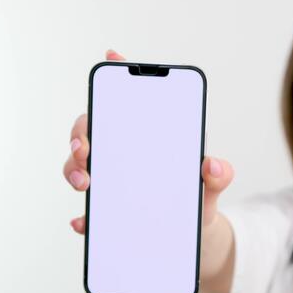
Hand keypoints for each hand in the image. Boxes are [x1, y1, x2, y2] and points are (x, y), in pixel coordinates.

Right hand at [63, 49, 233, 233]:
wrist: (196, 236)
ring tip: (84, 183)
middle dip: (81, 134)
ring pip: (77, 166)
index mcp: (146, 139)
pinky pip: (87, 212)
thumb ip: (220, 175)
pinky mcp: (106, 213)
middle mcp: (121, 154)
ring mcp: (109, 182)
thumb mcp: (213, 186)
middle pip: (90, 131)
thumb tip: (212, 165)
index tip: (113, 56)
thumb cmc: (199, 199)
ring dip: (72, 170)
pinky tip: (83, 222)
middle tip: (86, 150)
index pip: (129, 102)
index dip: (120, 74)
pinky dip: (84, 217)